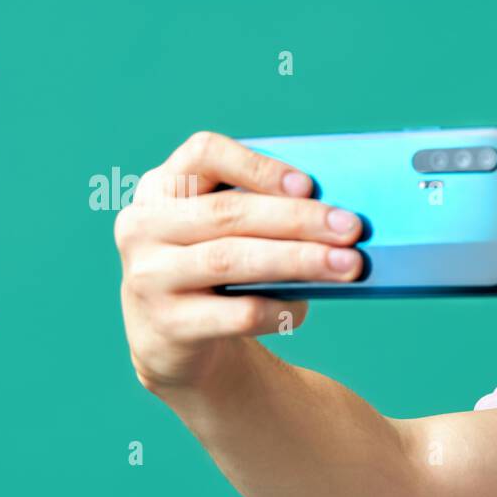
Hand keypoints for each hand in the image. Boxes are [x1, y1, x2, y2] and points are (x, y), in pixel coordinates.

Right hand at [114, 130, 365, 393]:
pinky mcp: (167, 325)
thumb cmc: (214, 272)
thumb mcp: (223, 232)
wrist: (172, 342)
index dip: (257, 166)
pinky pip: (235, 313)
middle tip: (351, 228)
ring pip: (232, 260)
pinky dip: (277, 309)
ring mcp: (149, 276)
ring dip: (298, 260)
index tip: (307, 185)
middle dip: (299, 219)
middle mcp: (144, 226)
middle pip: (228, 213)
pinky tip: (302, 308)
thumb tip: (337, 217)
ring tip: (347, 265)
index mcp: (162, 187)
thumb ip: (261, 213)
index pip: (203, 154)